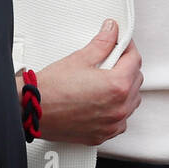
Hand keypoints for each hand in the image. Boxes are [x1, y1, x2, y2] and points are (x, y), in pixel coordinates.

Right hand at [35, 20, 142, 145]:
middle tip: (110, 60)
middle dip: (126, 67)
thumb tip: (111, 32)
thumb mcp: (79, 59)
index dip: (127, 47)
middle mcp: (119, 108)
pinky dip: (116, 109)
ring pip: (131, 102)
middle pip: (136, 80)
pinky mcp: (102, 135)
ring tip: (104, 81)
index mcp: (117, 86)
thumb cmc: (51, 90)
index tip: (121, 43)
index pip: (135, 60)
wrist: (32, 111)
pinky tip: (101, 101)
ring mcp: (112, 124)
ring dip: (124, 89)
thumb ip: (102, 44)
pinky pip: (120, 120)